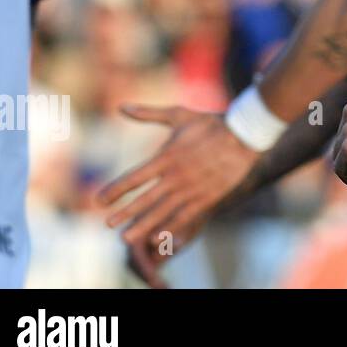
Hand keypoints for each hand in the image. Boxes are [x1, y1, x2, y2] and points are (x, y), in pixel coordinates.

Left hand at [97, 105, 260, 281]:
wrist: (246, 134)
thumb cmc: (211, 123)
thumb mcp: (180, 114)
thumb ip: (149, 114)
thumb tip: (122, 107)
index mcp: (166, 156)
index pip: (133, 178)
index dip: (115, 191)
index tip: (100, 201)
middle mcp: (175, 176)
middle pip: (144, 200)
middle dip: (125, 213)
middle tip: (108, 225)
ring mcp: (192, 189)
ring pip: (161, 212)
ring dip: (142, 226)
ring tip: (127, 239)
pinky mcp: (207, 197)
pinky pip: (185, 217)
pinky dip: (170, 228)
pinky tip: (159, 237)